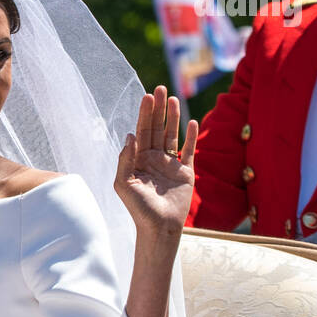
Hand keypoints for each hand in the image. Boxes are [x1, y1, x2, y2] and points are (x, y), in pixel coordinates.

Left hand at [115, 85, 198, 237]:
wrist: (159, 227)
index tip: (147, 96)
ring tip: (173, 99)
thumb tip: (130, 136)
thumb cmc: (138, 208)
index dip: (144, 114)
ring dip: (173, 117)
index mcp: (137, 160)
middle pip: (156, 128)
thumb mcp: (124, 184)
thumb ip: (125, 160)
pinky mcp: (185, 172)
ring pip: (172, 135)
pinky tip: (192, 123)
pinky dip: (192, 137)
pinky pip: (189, 150)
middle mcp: (153, 159)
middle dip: (158, 109)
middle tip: (160, 89)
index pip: (141, 131)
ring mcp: (170, 164)